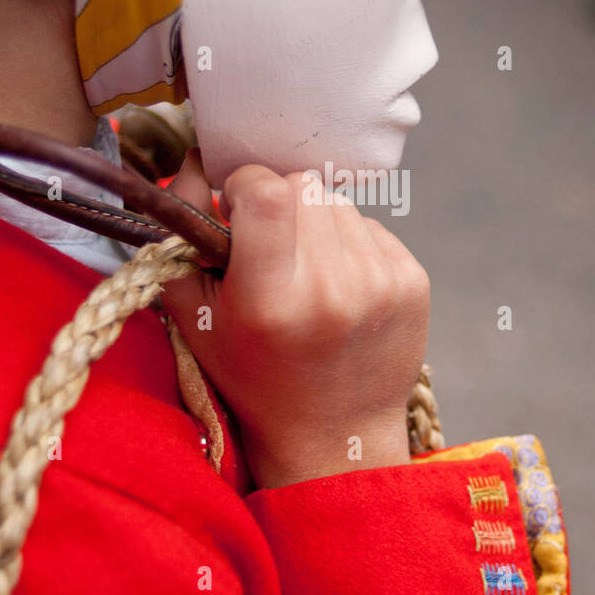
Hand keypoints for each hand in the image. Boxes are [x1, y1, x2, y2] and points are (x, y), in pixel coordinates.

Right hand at [161, 153, 429, 487]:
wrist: (335, 433)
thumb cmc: (253, 376)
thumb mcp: (194, 314)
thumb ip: (180, 234)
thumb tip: (193, 160)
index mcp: (271, 299)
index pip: (265, 189)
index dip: (244, 187)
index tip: (237, 211)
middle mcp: (333, 288)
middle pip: (302, 186)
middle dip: (278, 206)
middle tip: (271, 249)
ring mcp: (381, 282)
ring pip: (338, 202)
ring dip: (315, 225)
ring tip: (306, 275)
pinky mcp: (414, 280)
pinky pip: (371, 225)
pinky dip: (349, 245)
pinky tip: (339, 288)